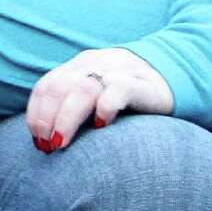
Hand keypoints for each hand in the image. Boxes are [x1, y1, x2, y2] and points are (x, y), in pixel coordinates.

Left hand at [26, 47, 172, 153]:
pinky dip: (105, 106)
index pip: (47, 85)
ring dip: (66, 117)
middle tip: (46, 147)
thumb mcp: (98, 95)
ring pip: (83, 87)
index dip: (36, 112)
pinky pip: (120, 88)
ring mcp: (119, 70)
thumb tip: (45, 140)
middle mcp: (96, 63)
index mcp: (80, 66)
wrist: (176, 77)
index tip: (35, 139)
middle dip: (46, 118)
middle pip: (59, 86)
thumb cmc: (130, 97)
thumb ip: (74, 106)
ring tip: (61, 142)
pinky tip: (101, 125)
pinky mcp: (144, 83)